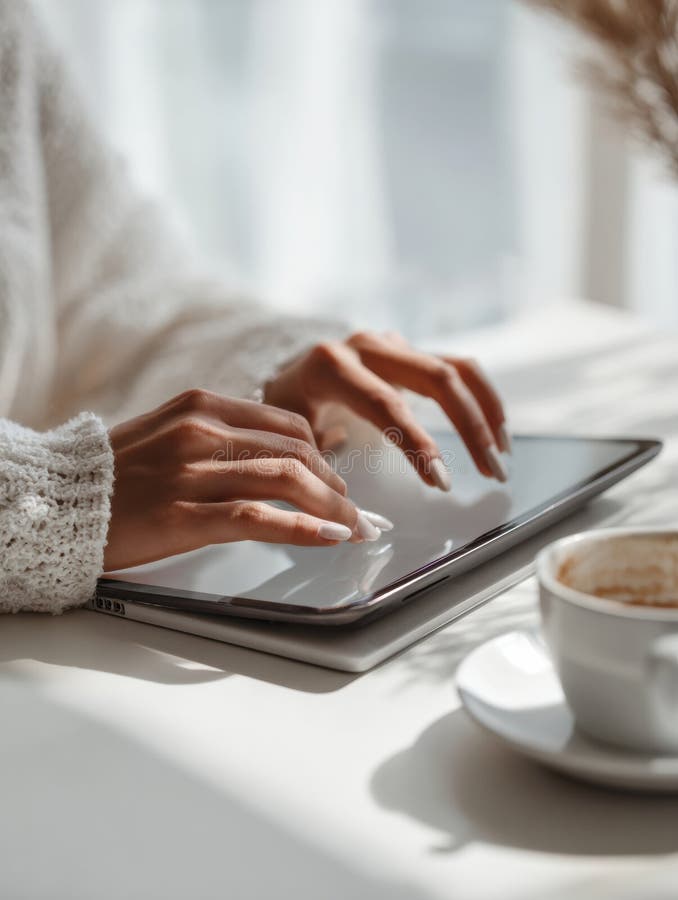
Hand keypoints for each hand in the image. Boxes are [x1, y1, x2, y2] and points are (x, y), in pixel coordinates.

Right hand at [104, 389, 384, 571]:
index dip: (326, 457)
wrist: (58, 502)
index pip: (288, 425)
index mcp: (202, 405)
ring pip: (286, 480)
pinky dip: (301, 528)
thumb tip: (278, 459)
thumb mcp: (169, 434)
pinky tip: (328, 538)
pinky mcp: (182, 515)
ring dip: (332, 508)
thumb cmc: (117, 474)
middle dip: (337, 485)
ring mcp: (192, 472)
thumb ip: (221, 438)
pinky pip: (257, 518)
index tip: (339, 482)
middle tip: (353, 512)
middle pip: (297, 452)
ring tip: (352, 529)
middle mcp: (201, 431)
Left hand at [264, 331, 509, 488]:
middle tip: (489, 471)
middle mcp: (370, 346)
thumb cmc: (286, 406)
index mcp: (333, 365)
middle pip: (437, 378)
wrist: (285, 369)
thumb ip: (313, 457)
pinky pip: (459, 368)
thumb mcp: (286, 430)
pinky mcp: (412, 351)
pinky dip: (483, 399)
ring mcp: (395, 345)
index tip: (440, 483)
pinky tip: (497, 431)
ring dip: (486, 412)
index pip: (386, 404)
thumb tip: (347, 500)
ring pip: (457, 368)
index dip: (417, 444)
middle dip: (469, 427)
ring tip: (500, 457)